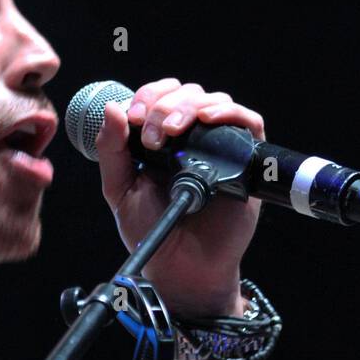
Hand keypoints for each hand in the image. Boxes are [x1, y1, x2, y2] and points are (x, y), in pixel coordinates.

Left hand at [96, 78, 266, 316]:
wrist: (180, 266)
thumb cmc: (151, 231)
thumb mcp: (120, 189)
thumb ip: (111, 151)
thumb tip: (113, 108)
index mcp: (161, 139)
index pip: (159, 97)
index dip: (147, 97)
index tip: (134, 117)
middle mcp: (191, 138)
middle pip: (186, 93)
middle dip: (164, 104)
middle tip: (153, 135)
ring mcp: (219, 147)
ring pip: (214, 101)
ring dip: (189, 107)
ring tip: (171, 133)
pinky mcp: (245, 161)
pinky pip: (248, 122)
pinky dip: (230, 113)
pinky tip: (209, 119)